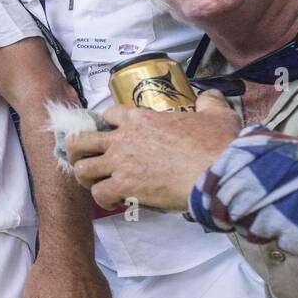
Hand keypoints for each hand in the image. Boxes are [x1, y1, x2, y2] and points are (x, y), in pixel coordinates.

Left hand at [68, 90, 241, 210]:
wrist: (221, 172)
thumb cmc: (220, 145)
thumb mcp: (217, 115)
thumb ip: (209, 103)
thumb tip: (210, 96)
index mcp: (142, 118)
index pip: (109, 115)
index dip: (106, 124)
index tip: (110, 134)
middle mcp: (125, 138)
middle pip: (80, 139)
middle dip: (76, 149)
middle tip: (85, 158)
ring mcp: (122, 162)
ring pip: (82, 168)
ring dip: (85, 177)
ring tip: (95, 183)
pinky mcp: (125, 186)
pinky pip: (99, 193)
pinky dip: (103, 199)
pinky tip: (114, 201)